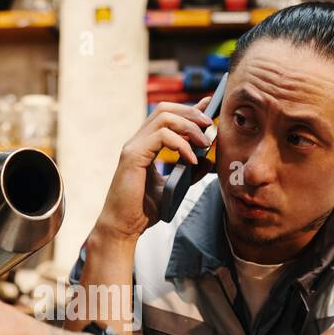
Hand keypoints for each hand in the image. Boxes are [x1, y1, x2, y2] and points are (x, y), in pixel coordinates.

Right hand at [97, 96, 212, 239]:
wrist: (124, 227)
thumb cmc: (143, 210)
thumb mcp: (174, 187)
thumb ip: (189, 172)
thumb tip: (208, 159)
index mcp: (145, 145)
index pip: (166, 116)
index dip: (188, 109)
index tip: (208, 107)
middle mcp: (137, 141)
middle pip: (165, 109)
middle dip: (191, 113)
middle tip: (209, 127)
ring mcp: (133, 146)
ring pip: (164, 117)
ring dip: (189, 126)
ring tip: (205, 143)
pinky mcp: (133, 156)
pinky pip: (161, 137)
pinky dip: (181, 145)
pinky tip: (191, 159)